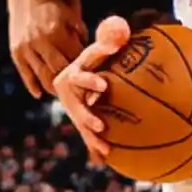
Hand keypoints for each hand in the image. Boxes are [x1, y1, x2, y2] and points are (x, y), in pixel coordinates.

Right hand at [8, 0, 86, 97]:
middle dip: (71, 85)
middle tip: (81, 94)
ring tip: (63, 94)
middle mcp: (40, 43)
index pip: (74, 61)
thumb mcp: (73, 18)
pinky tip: (40, 93)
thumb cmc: (56, 4)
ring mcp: (26, 48)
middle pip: (59, 74)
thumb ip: (81, 39)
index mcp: (56, 33)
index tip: (93, 81)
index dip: (85, 73)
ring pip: (43, 78)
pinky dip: (34, 86)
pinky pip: (26, 75)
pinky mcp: (16, 52)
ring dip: (54, 89)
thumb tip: (92, 61)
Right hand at [52, 16, 130, 162]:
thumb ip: (108, 41)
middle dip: (87, 117)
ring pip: (81, 125)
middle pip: (76, 107)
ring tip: (105, 147)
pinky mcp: (81, 122)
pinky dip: (94, 147)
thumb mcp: (99, 50)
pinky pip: (87, 135)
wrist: (88, 76)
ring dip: (91, 137)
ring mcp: (74, 110)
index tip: (104, 85)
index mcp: (72, 75)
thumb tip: (121, 32)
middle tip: (101, 125)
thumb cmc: (96, 59)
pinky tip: (102, 159)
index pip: (78, 78)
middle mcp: (69, 95)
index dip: (89, 82)